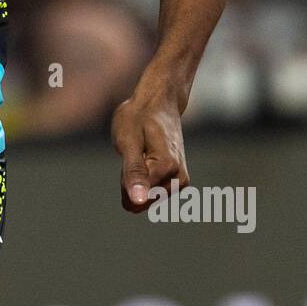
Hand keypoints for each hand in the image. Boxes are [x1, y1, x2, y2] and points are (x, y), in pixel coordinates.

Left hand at [111, 91, 188, 212]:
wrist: (159, 103)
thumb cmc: (139, 118)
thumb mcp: (128, 142)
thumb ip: (133, 173)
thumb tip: (138, 201)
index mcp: (168, 168)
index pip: (136, 198)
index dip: (125, 178)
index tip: (133, 153)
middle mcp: (180, 179)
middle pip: (142, 201)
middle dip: (131, 181)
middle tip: (137, 153)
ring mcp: (182, 182)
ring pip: (146, 199)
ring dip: (137, 179)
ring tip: (143, 154)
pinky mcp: (180, 182)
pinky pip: (153, 193)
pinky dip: (144, 179)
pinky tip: (147, 159)